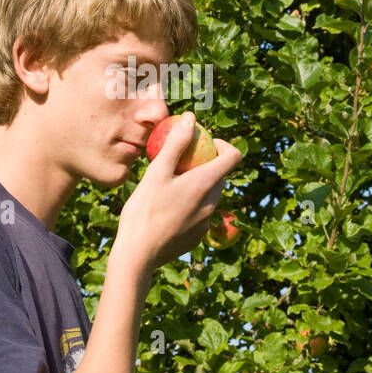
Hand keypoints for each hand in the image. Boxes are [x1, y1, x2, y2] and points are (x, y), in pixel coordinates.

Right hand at [114, 112, 242, 272]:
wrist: (138, 255)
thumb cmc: (144, 210)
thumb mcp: (157, 172)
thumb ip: (175, 144)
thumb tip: (191, 118)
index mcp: (205, 184)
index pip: (233, 156)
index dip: (224, 145)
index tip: (204, 143)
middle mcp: (212, 203)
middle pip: (220, 176)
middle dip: (206, 164)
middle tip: (181, 162)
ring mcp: (206, 223)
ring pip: (209, 196)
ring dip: (197, 186)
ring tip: (170, 186)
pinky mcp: (197, 237)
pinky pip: (199, 214)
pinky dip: (189, 205)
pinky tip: (166, 209)